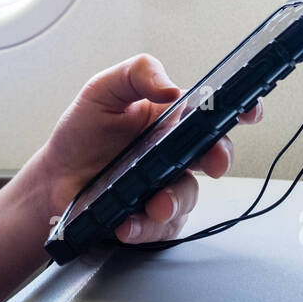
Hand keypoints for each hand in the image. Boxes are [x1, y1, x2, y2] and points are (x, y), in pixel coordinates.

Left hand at [36, 53, 263, 246]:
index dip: (240, 108)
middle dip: (219, 158)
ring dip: (174, 201)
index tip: (248, 110)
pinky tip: (126, 223)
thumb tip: (169, 86)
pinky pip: (161, 227)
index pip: (215, 109)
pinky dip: (145, 227)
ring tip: (154, 204)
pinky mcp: (153, 218)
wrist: (54, 177)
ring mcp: (166, 186)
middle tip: (211, 163)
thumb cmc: (83, 132)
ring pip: (188, 195)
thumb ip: (136, 74)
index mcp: (171, 118)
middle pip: (215, 154)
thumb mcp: (102, 90)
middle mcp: (176, 152)